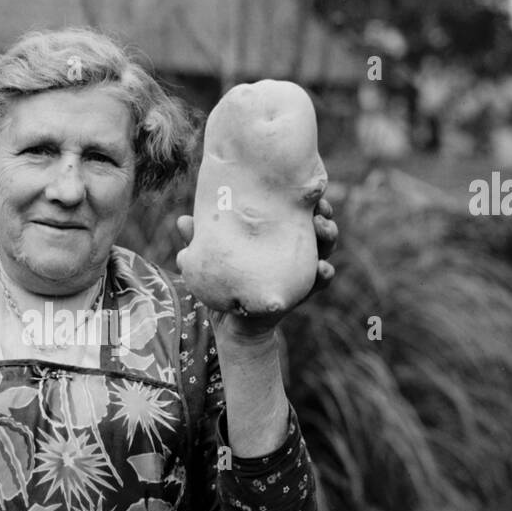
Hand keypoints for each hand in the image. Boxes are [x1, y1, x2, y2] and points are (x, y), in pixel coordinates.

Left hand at [175, 192, 337, 339]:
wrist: (231, 323)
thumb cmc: (224, 281)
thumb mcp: (210, 258)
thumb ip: (199, 241)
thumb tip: (183, 221)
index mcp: (274, 231)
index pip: (294, 207)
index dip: (302, 196)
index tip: (303, 187)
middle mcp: (292, 247)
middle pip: (316, 223)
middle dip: (322, 212)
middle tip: (319, 208)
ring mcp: (300, 268)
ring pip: (324, 248)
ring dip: (328, 236)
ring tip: (323, 229)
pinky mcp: (301, 291)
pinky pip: (319, 281)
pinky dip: (324, 274)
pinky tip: (322, 268)